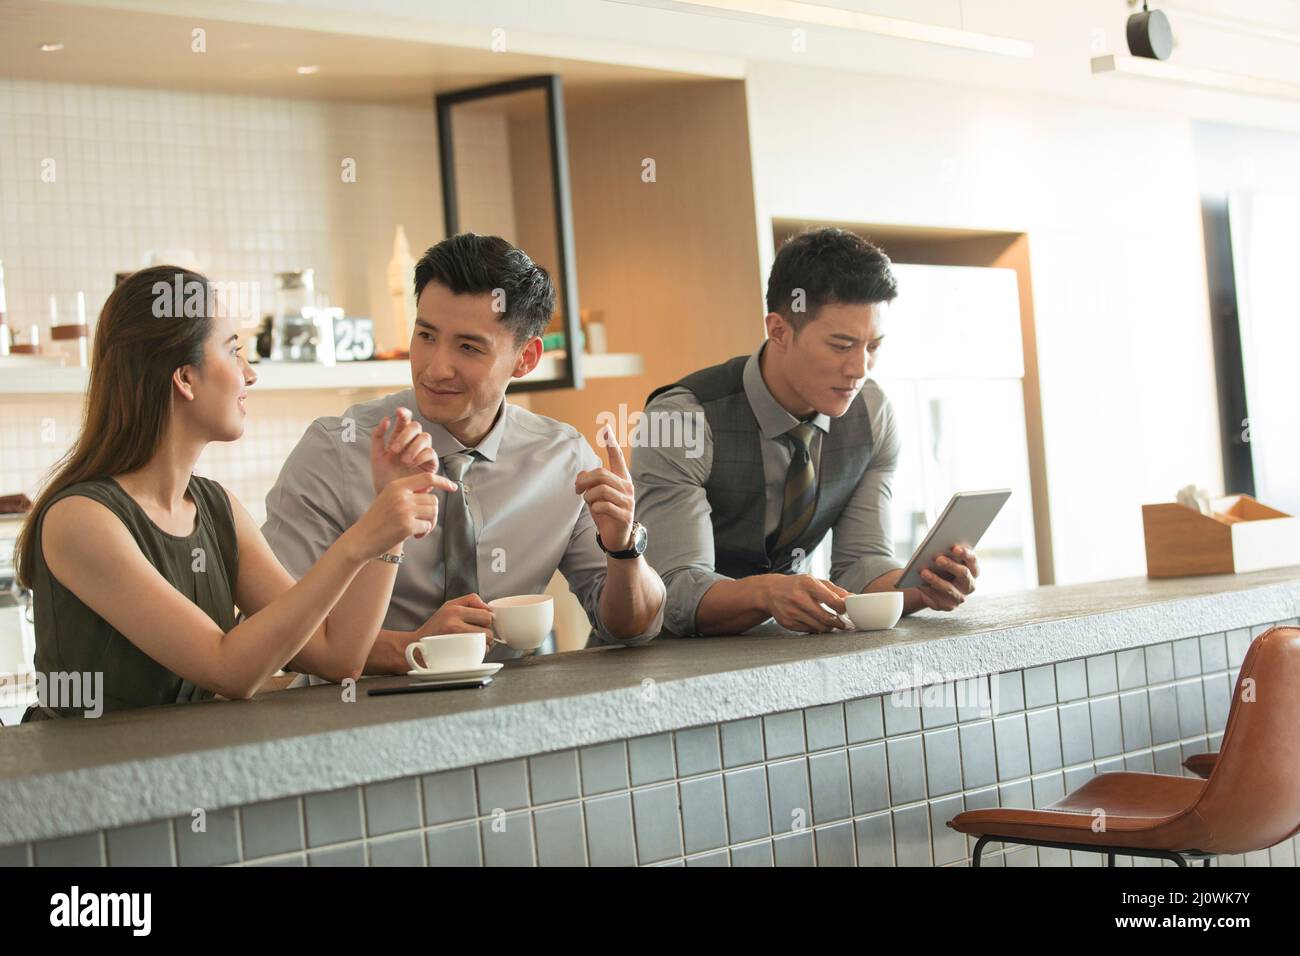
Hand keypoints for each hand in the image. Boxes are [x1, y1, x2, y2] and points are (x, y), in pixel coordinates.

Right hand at [348, 472, 454, 557]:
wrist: (361, 539)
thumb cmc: (377, 521)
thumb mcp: (389, 499)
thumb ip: (408, 494)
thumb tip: (432, 494)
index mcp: (397, 486)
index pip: (427, 477)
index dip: (443, 481)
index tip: (454, 487)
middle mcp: (401, 495)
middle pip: (433, 500)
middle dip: (431, 512)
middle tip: (422, 522)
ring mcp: (404, 510)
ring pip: (433, 512)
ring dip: (429, 523)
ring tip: (417, 529)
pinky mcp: (407, 526)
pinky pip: (427, 526)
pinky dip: (423, 532)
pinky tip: (413, 536)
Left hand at [370, 406, 437, 494]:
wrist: (390, 495)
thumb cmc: (383, 477)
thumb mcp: (376, 456)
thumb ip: (378, 436)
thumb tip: (386, 419)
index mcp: (399, 438)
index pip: (405, 420)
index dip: (404, 413)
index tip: (399, 412)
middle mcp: (412, 442)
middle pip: (416, 426)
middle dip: (406, 435)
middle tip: (394, 449)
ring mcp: (422, 452)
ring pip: (425, 438)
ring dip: (414, 446)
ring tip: (404, 460)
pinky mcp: (431, 464)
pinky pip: (431, 453)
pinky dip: (420, 456)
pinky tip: (411, 464)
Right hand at [419, 593, 494, 652]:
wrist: (416, 647)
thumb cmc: (434, 628)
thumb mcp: (448, 606)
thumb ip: (470, 601)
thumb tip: (488, 608)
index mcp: (453, 610)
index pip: (485, 613)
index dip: (486, 619)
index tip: (481, 622)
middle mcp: (454, 623)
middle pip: (488, 628)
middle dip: (486, 631)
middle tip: (476, 633)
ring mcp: (455, 640)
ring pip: (486, 641)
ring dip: (484, 643)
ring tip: (472, 642)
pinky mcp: (456, 654)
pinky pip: (479, 652)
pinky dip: (479, 652)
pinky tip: (469, 649)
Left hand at [575, 425, 635, 552]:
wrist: (617, 537)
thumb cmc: (606, 512)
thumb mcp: (595, 495)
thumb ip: (590, 483)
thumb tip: (581, 475)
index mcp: (621, 478)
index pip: (616, 457)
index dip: (611, 442)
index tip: (605, 427)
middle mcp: (626, 486)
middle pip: (601, 474)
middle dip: (584, 481)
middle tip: (577, 490)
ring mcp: (627, 501)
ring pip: (601, 490)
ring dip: (588, 496)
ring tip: (588, 502)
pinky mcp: (624, 515)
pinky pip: (603, 505)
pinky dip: (594, 507)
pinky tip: (596, 511)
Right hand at [764, 574, 852, 632]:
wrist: (770, 591)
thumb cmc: (796, 585)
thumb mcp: (814, 581)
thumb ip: (834, 590)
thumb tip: (852, 598)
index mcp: (807, 584)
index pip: (831, 599)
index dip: (843, 608)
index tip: (849, 611)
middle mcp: (798, 598)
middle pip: (826, 617)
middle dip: (839, 623)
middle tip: (846, 624)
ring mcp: (792, 612)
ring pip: (819, 627)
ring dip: (830, 627)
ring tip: (834, 624)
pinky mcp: (788, 623)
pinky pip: (809, 630)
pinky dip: (817, 629)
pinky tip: (819, 624)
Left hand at [915, 545, 979, 611]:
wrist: (933, 586)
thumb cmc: (941, 567)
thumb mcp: (946, 559)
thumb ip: (946, 553)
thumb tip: (936, 547)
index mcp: (973, 570)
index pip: (972, 560)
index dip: (965, 553)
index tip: (954, 547)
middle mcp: (970, 585)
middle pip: (963, 573)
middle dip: (950, 565)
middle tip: (938, 558)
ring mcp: (960, 597)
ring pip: (948, 588)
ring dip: (935, 580)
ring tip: (923, 572)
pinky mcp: (947, 606)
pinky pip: (937, 599)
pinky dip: (926, 590)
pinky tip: (918, 584)